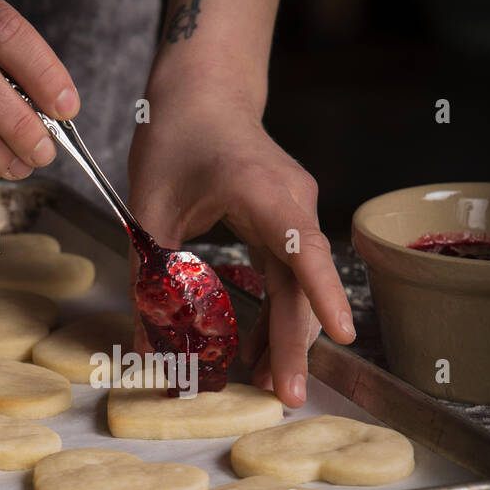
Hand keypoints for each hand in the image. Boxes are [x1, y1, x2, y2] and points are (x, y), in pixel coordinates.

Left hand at [127, 81, 354, 408]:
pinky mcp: (287, 222)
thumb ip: (149, 280)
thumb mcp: (146, 210)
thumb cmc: (175, 137)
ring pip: (299, 286)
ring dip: (286, 336)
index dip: (323, 292)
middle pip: (302, 283)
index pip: (302, 245)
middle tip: (285, 397)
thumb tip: (150, 348)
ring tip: (267, 385)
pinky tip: (260, 351)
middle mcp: (291, 201)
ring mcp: (295, 211)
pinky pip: (289, 276)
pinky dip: (277, 314)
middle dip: (296, 345)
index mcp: (260, 190)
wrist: (203, 91)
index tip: (342, 335)